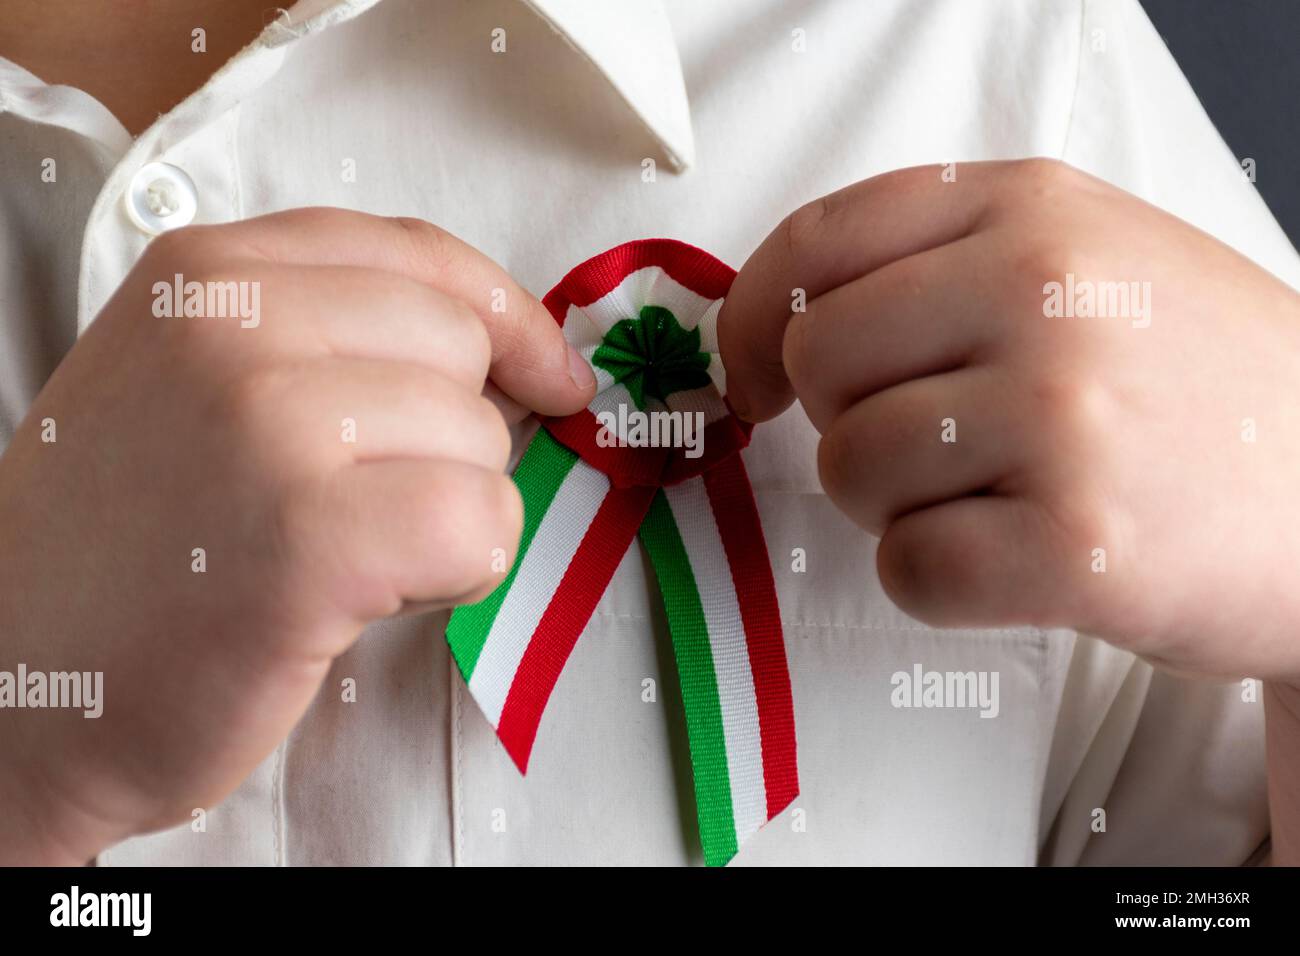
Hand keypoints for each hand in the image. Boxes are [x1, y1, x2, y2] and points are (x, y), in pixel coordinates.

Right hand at [0, 208, 594, 862]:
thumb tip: (517, 354)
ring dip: (445, 510)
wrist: (11, 689)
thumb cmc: (131, 543)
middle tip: (371, 500)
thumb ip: (332, 335)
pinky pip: (479, 522)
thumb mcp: (196, 382)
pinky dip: (459, 569)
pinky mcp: (309, 540)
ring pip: (481, 439)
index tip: (544, 372)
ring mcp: (268, 425)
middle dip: (453, 433)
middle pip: (461, 346)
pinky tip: (374, 593)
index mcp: (208, 269)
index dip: (504, 318)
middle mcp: (233, 322)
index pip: (420, 254)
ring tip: (345, 555)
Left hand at [720, 159, 1299, 681]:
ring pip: (853, 471)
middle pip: (817, 364)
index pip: (816, 243)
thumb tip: (783, 322)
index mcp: (1032, 208)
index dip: (752, 320)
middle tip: (933, 444)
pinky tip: (1013, 557)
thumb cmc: (1203, 382)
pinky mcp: (1076, 543)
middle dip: (848, 421)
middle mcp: (1042, 293)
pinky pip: (908, 570)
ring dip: (899, 507)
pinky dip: (939, 581)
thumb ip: (944, 261)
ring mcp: (1061, 416)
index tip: (751, 375)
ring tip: (999, 496)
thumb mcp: (1093, 255)